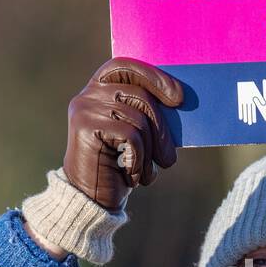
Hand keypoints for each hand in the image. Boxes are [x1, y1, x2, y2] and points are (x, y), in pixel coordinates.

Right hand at [63, 58, 183, 207]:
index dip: (154, 77)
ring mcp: (85, 110)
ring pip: (138, 118)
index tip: (179, 98)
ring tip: (147, 171)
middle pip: (139, 95)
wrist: (91, 200)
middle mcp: (88, 95)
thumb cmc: (118, 165)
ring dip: (150, 150)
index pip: (125, 66)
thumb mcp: (136, 134)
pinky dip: (138, 159)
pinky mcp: (86, 128)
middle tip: (169, 158)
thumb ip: (146, 113)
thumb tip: (180, 99)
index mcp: (99, 89)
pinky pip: (130, 136)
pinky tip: (132, 175)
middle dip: (161, 128)